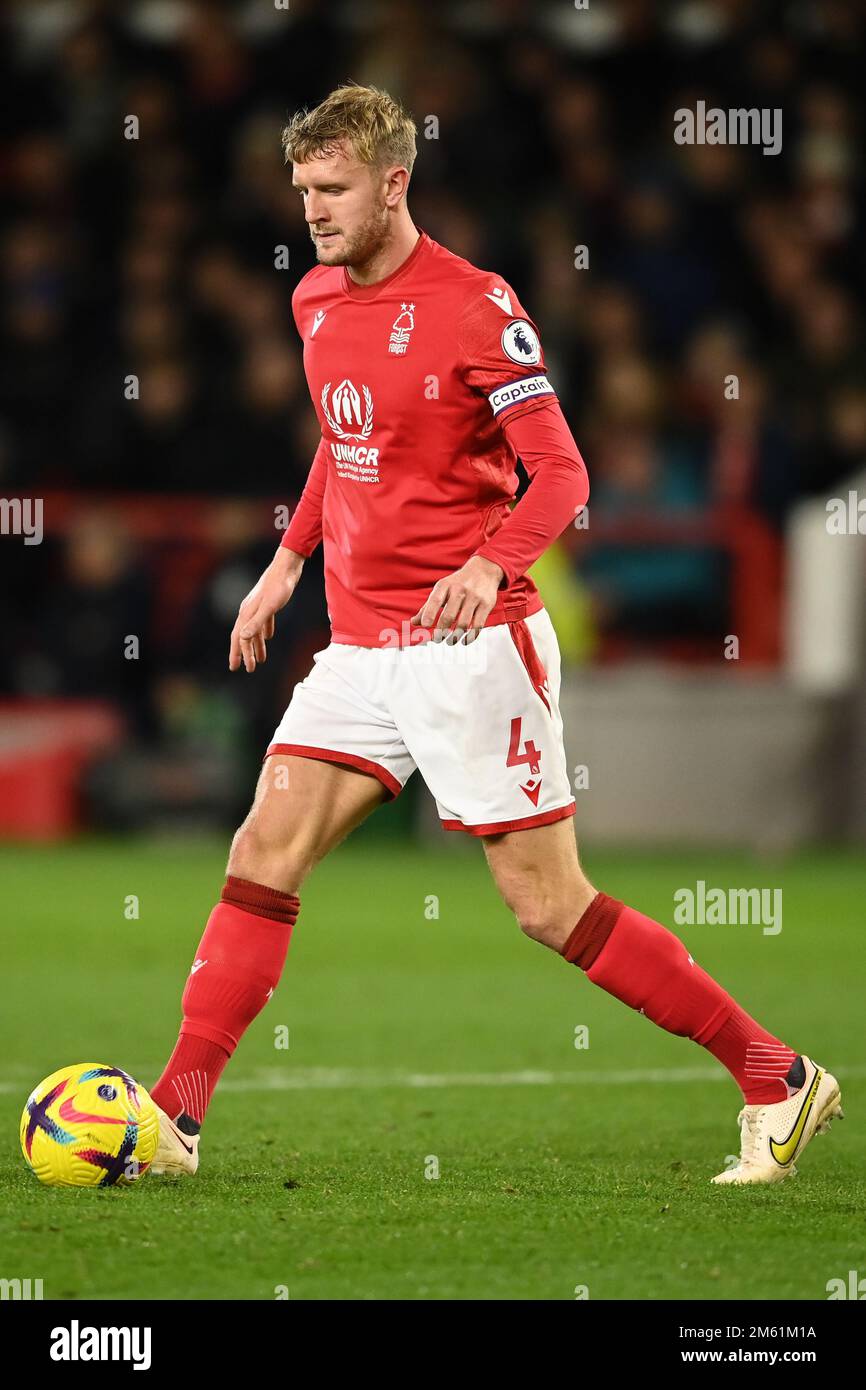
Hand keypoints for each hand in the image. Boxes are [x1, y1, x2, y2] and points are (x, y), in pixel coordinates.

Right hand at [229, 548, 304, 672]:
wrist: (287, 567)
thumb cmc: (279, 586)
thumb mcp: (269, 607)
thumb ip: (256, 623)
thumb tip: (243, 638)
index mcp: (247, 613)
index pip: (239, 638)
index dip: (238, 654)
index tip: (237, 668)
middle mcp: (249, 610)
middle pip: (244, 636)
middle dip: (244, 653)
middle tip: (247, 669)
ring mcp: (258, 606)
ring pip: (254, 630)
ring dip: (256, 645)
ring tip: (261, 659)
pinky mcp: (268, 602)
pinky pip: (263, 621)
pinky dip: (264, 631)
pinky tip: (269, 637)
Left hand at [410, 555, 504, 643]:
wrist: (483, 570)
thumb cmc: (458, 583)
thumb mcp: (441, 590)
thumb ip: (428, 607)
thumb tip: (414, 622)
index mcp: (445, 585)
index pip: (435, 600)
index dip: (429, 613)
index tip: (425, 625)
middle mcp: (460, 590)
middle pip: (449, 615)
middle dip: (441, 631)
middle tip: (437, 639)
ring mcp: (474, 597)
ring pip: (463, 623)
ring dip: (455, 636)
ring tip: (450, 641)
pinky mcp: (486, 604)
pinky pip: (478, 625)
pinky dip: (470, 637)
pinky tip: (464, 640)